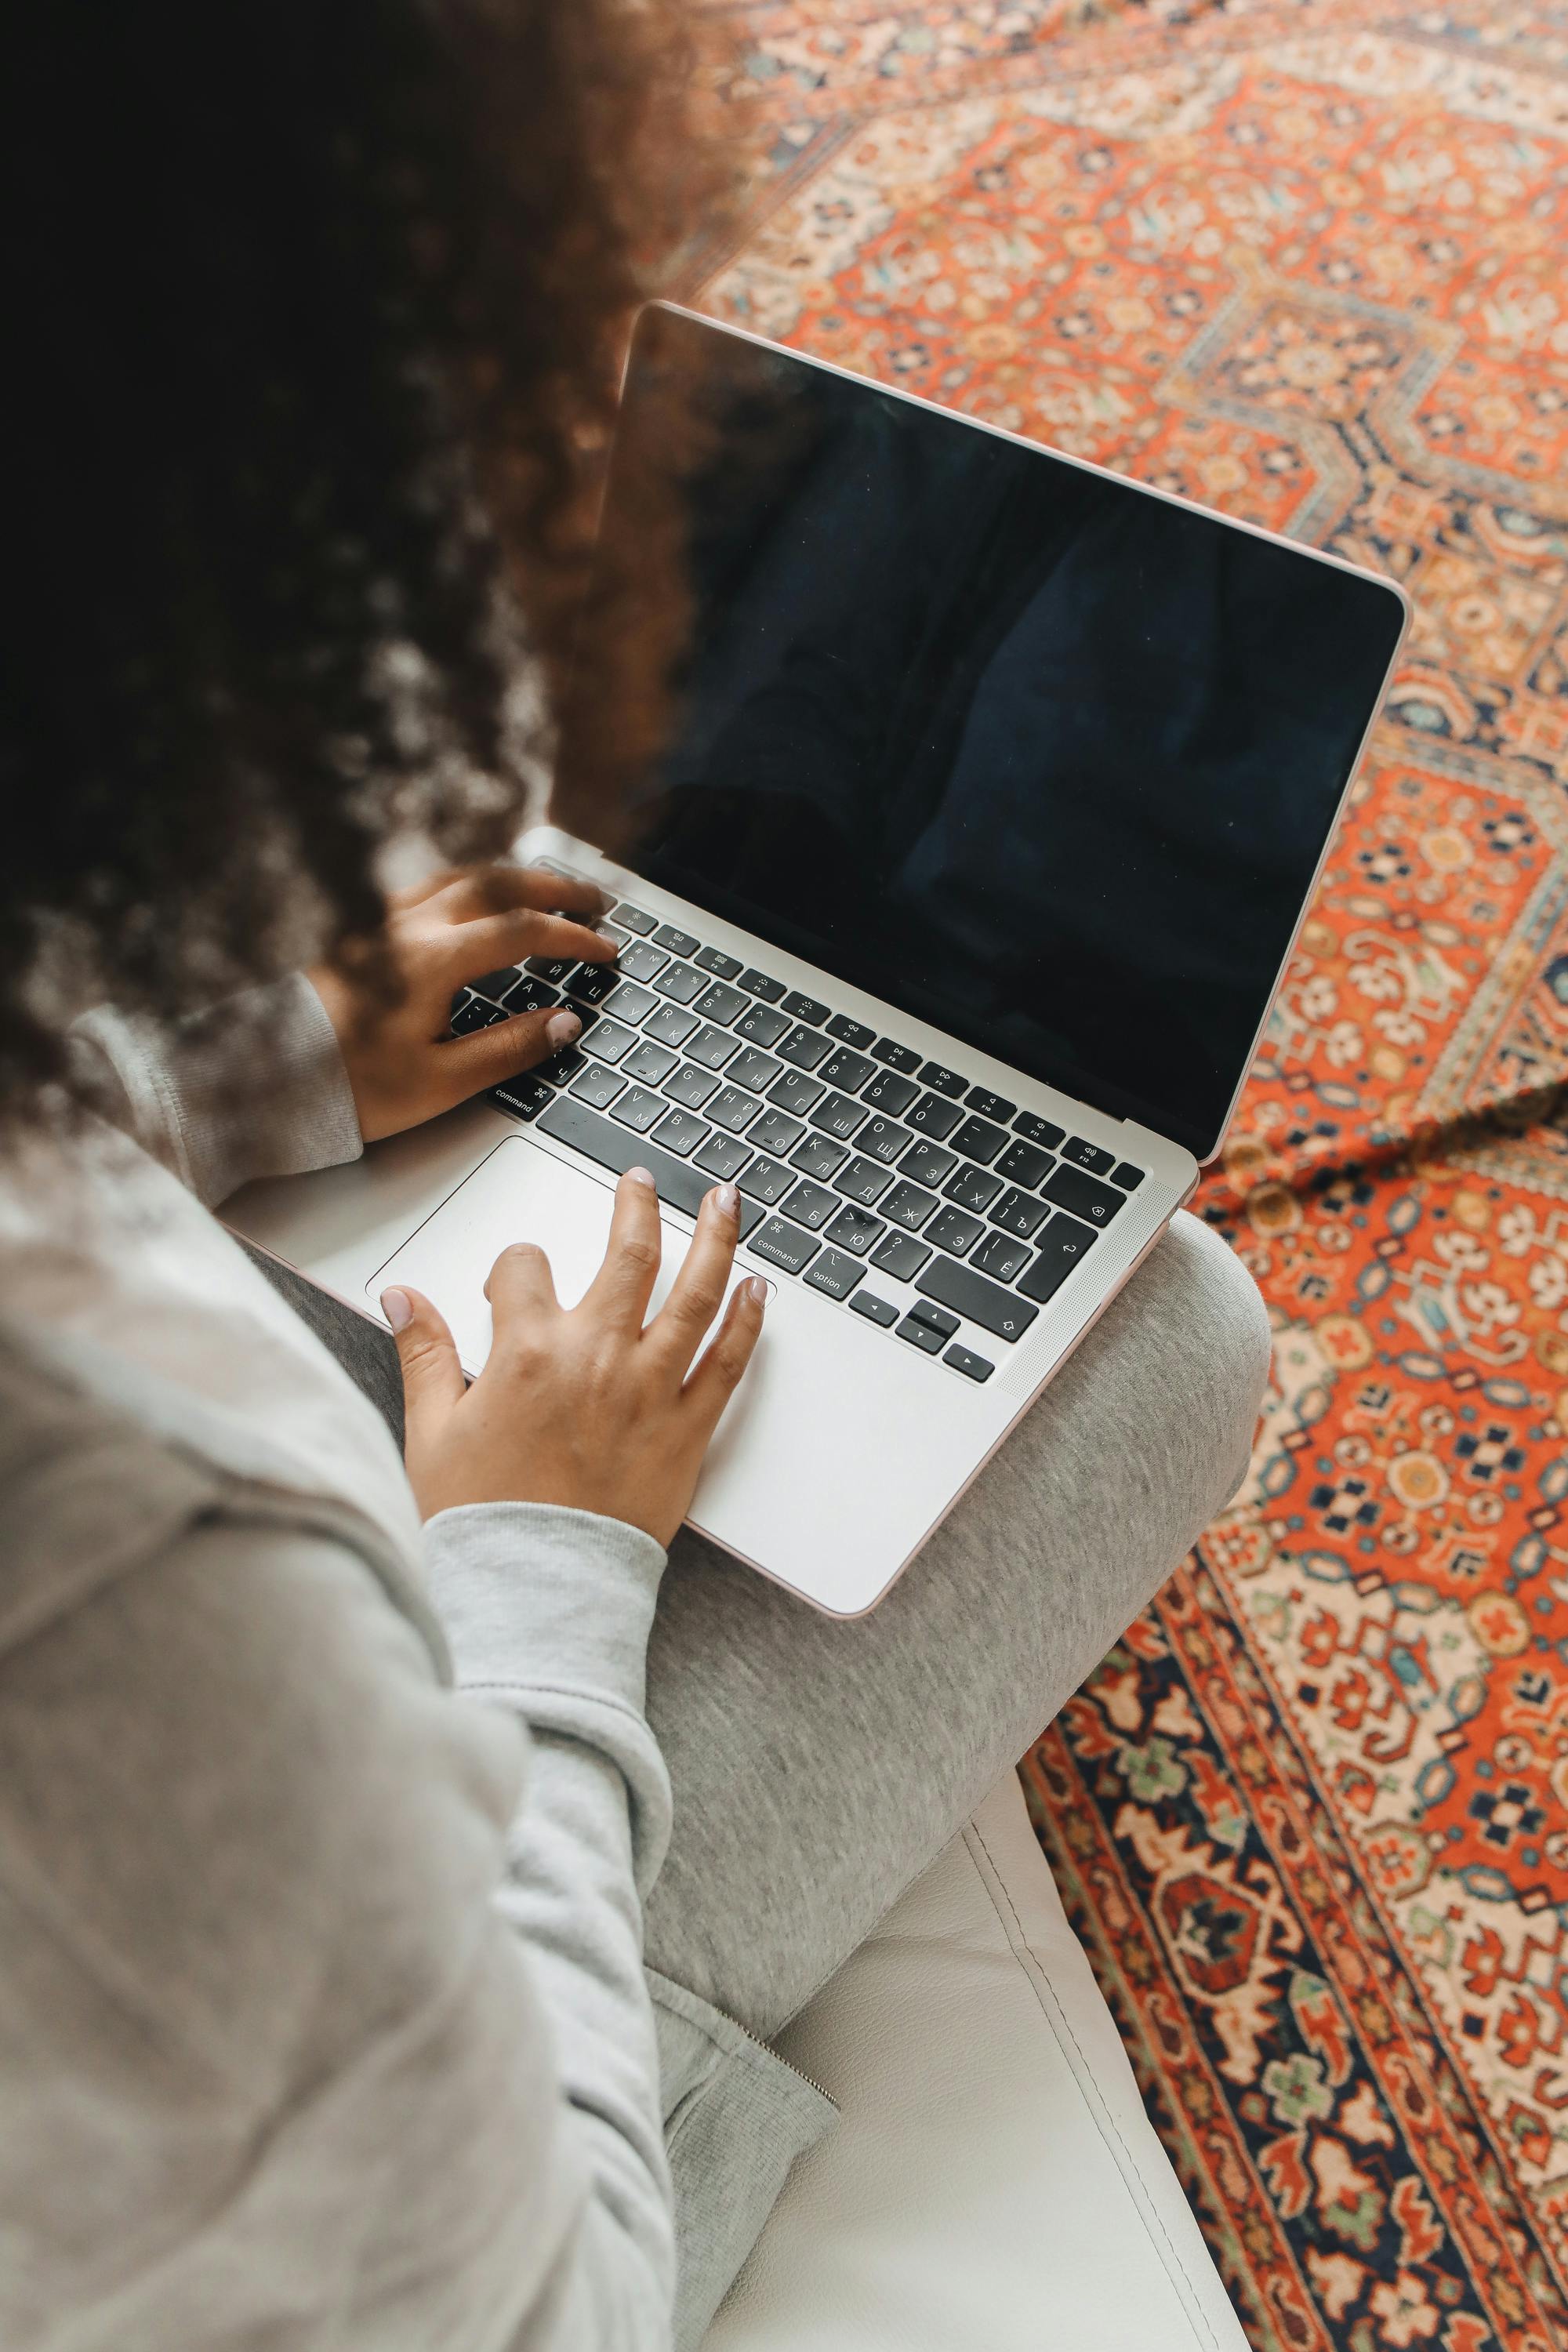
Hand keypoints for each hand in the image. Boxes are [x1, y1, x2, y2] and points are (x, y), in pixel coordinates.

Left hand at [310, 864, 616, 1142]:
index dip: (573, 938)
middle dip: (552, 888)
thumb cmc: (348, 1087)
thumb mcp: (439, 1082)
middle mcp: (407, 928)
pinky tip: (471, 898)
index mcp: (434, 961)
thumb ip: (508, 1049)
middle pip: (496, 885)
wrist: (264, 1080)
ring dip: (510, 877)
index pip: (523, 932)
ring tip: (542, 887)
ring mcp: (378, 922)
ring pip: (458, 876)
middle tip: (592, 900)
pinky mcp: (357, 932)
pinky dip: (466, 883)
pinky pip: (424, 887)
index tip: (605, 950)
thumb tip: (563, 1024)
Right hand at [381, 1169, 768, 1544]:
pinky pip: (726, 1362)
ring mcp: (647, 1391)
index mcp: (527, 1353)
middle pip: (628, 1254)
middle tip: (640, 1182)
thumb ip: (422, 1355)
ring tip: (725, 1201)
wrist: (534, 1592)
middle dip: (635, 1206)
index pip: (524, 1270)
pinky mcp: (685, 1432)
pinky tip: (758, 1289)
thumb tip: (402, 1299)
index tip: (514, 1281)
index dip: (514, 1268)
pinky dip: (746, 1320)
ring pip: (695, 1292)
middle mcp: (594, 1359)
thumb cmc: (482, 1523)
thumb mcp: (431, 1434)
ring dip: (714, 1237)